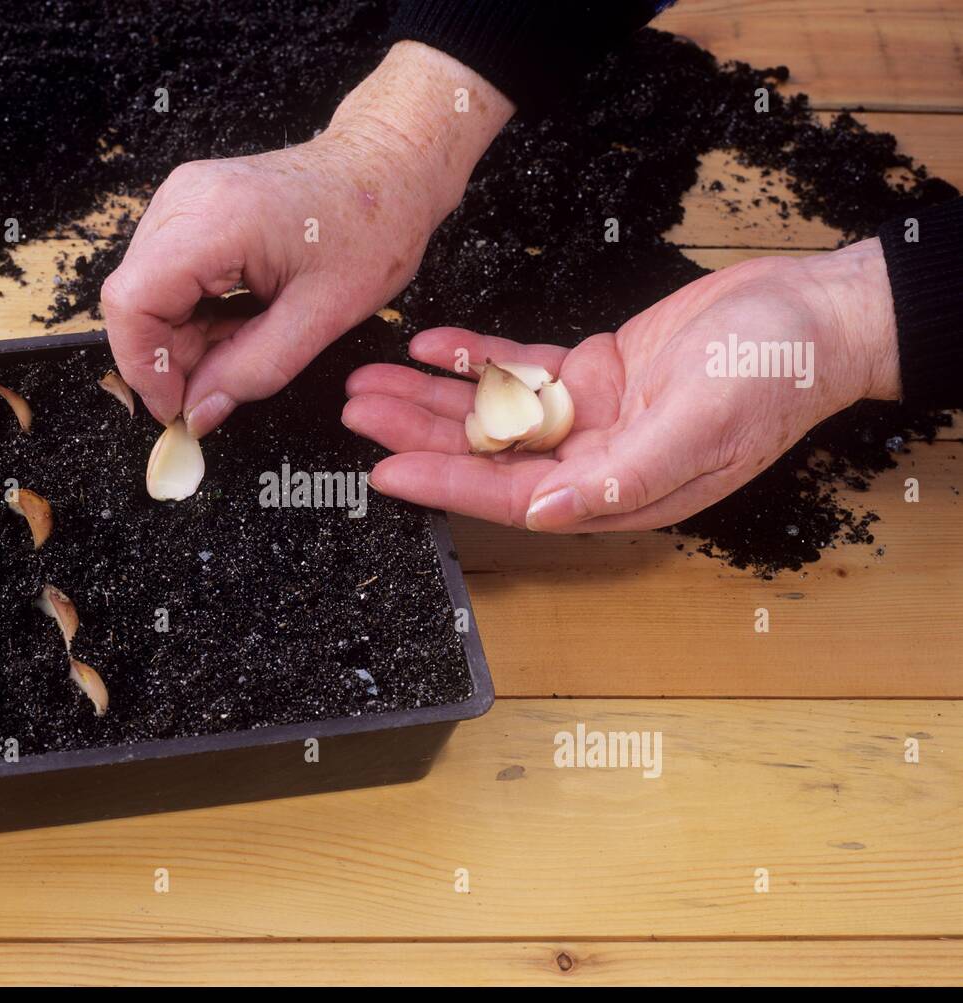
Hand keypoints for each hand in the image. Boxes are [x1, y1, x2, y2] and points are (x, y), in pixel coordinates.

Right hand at [101, 42, 513, 434]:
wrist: (387, 168)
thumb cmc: (372, 226)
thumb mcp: (323, 318)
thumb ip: (254, 372)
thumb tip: (198, 412)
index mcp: (218, 220)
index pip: (133, 301)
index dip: (143, 366)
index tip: (174, 408)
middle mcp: (186, 199)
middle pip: (134, 300)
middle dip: (167, 358)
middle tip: (215, 390)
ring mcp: (183, 199)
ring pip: (146, 293)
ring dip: (182, 339)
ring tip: (242, 346)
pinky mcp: (189, 208)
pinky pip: (165, 277)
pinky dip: (191, 316)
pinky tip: (236, 323)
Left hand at [343, 240, 900, 530]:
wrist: (817, 316)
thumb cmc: (775, 375)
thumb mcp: (702, 424)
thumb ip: (625, 477)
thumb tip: (546, 515)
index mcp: (617, 490)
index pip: (511, 496)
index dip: (444, 484)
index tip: (383, 472)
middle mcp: (595, 460)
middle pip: (487, 454)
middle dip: (419, 433)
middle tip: (357, 410)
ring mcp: (592, 415)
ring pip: (494, 411)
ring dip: (432, 396)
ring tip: (372, 379)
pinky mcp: (595, 371)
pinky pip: (521, 367)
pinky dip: (475, 356)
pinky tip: (430, 345)